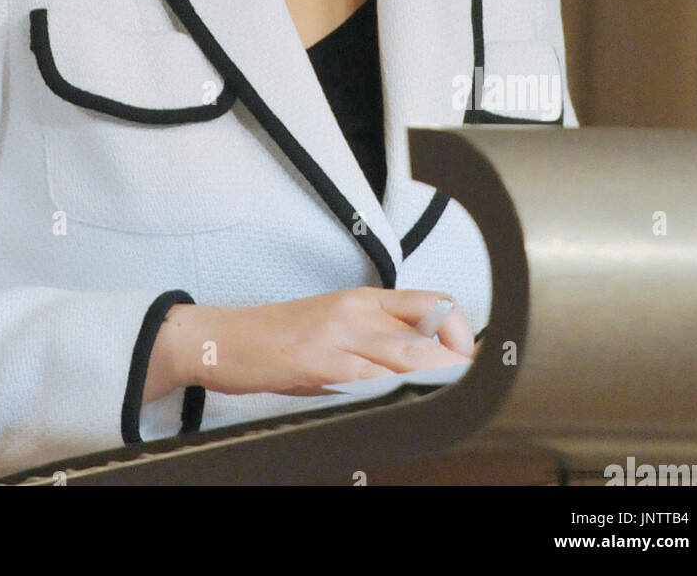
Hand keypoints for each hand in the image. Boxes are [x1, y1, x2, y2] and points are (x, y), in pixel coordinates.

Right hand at [147, 288, 474, 401]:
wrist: (225, 338)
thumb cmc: (279, 338)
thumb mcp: (335, 326)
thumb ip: (378, 338)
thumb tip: (426, 361)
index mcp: (363, 299)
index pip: (432, 303)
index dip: (461, 331)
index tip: (470, 358)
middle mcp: (357, 310)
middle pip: (431, 328)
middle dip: (460, 359)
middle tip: (471, 381)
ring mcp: (339, 335)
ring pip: (408, 353)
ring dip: (436, 376)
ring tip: (450, 393)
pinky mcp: (320, 361)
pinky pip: (370, 377)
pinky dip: (393, 388)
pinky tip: (399, 397)